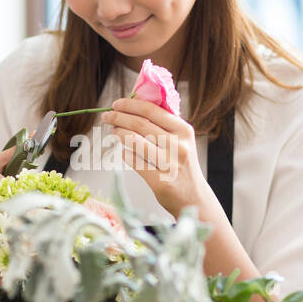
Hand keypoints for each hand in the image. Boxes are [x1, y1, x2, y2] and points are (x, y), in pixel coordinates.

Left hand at [102, 97, 208, 213]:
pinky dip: (125, 154)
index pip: (152, 110)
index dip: (130, 104)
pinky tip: (123, 151)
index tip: (116, 104)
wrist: (194, 197)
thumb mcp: (182, 141)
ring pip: (134, 141)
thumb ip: (164, 124)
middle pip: (140, 124)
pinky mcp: (161, 181)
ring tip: (114, 132)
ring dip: (119, 134)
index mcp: (184, 130)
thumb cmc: (182, 165)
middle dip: (118, 118)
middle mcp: (178, 145)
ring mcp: (170, 164)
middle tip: (107, 117)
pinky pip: (135, 162)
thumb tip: (135, 104)